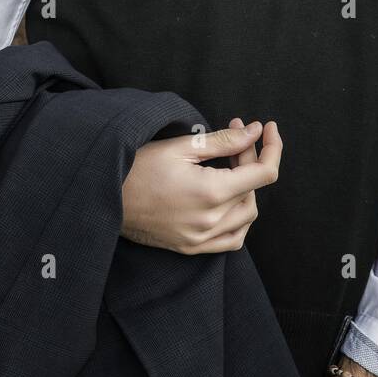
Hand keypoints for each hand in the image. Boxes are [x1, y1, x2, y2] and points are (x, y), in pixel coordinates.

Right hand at [121, 115, 281, 253]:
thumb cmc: (137, 167)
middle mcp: (210, 220)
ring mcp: (201, 238)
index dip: (273, 147)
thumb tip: (255, 132)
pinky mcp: (191, 248)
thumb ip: (224, 141)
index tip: (269, 128)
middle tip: (233, 138)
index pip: (264, 173)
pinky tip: (229, 201)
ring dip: (247, 189)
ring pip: (247, 216)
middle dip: (250, 160)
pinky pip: (231, 240)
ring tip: (228, 166)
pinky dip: (239, 221)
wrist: (104, 196)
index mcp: (211, 192)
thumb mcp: (181, 147)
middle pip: (253, 190)